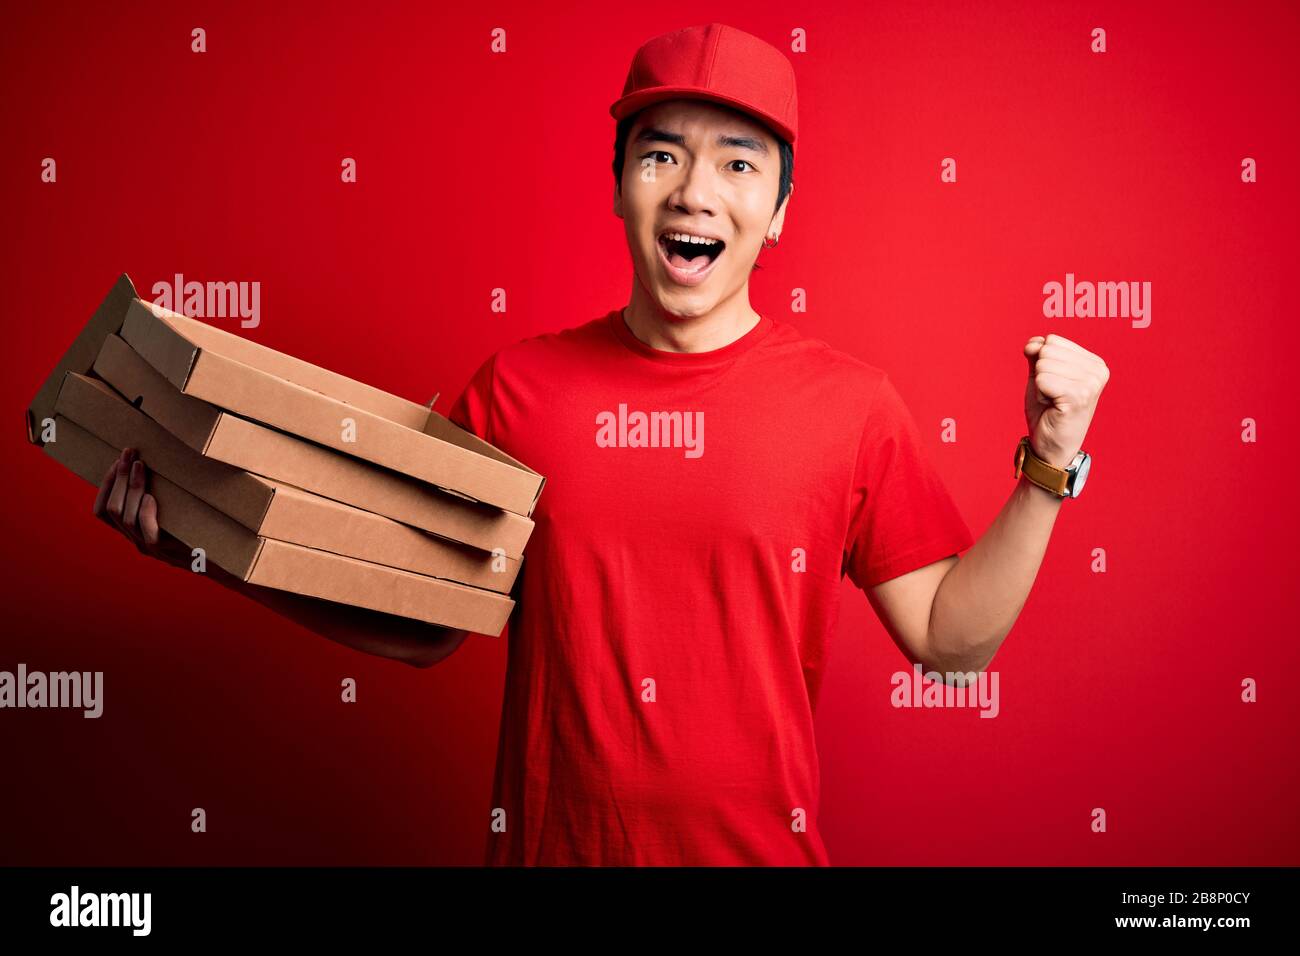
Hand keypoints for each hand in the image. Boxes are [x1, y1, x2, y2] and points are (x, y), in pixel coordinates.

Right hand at [93, 447, 193, 569]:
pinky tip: (151, 497)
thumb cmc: (202, 528)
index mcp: (134, 531)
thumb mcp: (177, 511)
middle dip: (118, 478)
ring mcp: (149, 547)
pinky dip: (146, 513)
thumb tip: (159, 459)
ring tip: (140, 466)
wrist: (223, 559)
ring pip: (126, 518)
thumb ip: (164, 494)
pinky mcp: (167, 551)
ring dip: (131, 487)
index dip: (106, 484)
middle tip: (128, 454)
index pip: (102, 511)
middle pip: (112, 509)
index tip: (115, 461)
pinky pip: (148, 533)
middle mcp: (136, 540)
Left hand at [1023, 334, 1109, 467]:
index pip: (1052, 340)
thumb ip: (1037, 354)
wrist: (1050, 446)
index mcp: (1094, 362)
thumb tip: (1034, 342)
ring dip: (1040, 386)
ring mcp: (1091, 383)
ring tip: (1053, 401)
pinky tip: (1052, 406)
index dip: (1041, 362)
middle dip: (1040, 374)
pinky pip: (1042, 379)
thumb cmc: (1047, 411)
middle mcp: (1098, 370)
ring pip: (1043, 364)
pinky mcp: (1079, 396)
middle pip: (1047, 350)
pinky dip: (1040, 393)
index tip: (1053, 384)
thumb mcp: (1040, 376)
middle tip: (1051, 395)